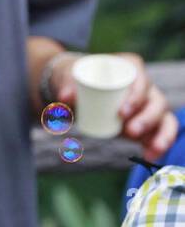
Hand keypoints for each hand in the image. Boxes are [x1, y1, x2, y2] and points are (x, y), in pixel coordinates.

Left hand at [51, 52, 179, 160]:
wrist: (76, 93)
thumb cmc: (75, 82)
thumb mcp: (68, 79)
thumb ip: (66, 87)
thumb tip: (64, 97)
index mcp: (129, 69)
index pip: (139, 79)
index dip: (136, 95)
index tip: (122, 112)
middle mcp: (143, 86)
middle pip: (154, 100)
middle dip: (147, 117)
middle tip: (131, 132)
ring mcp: (146, 105)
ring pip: (161, 116)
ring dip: (160, 133)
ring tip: (152, 150)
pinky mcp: (145, 122)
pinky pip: (159, 131)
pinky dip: (158, 144)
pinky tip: (152, 157)